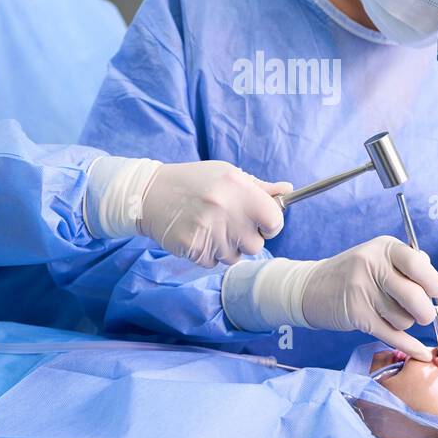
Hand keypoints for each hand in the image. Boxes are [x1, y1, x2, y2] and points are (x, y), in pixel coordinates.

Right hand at [139, 161, 290, 267]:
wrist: (149, 194)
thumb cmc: (195, 182)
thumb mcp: (227, 174)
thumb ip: (259, 187)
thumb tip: (288, 190)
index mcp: (239, 187)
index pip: (274, 220)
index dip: (270, 224)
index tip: (262, 222)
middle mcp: (226, 209)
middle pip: (256, 244)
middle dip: (247, 238)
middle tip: (229, 223)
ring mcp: (209, 230)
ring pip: (235, 257)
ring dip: (227, 247)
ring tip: (209, 226)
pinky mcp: (193, 247)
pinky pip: (214, 262)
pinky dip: (208, 253)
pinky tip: (197, 234)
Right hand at [300, 235, 437, 360]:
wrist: (310, 288)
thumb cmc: (353, 273)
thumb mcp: (378, 256)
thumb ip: (409, 264)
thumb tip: (437, 284)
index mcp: (384, 248)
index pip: (419, 265)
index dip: (432, 283)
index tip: (434, 293)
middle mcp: (373, 266)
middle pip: (415, 297)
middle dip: (425, 312)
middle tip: (422, 314)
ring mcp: (363, 291)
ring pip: (404, 319)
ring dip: (406, 323)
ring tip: (391, 314)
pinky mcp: (357, 316)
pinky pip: (392, 335)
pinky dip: (410, 346)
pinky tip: (420, 351)